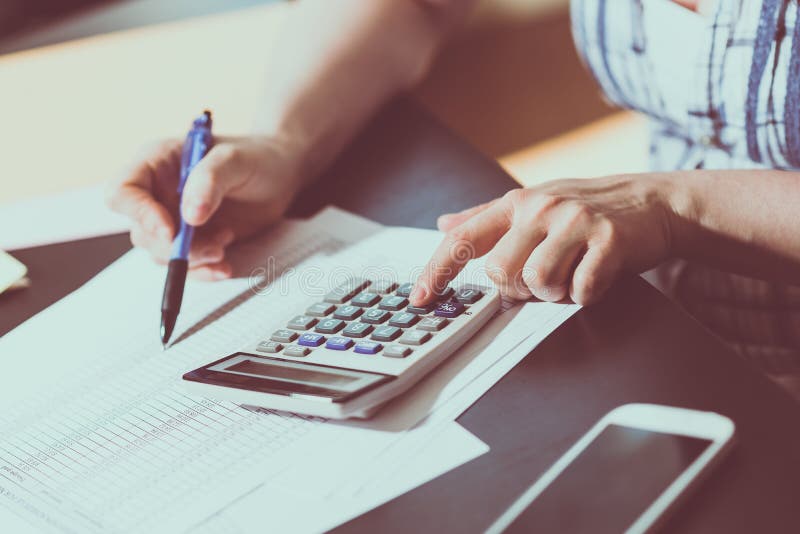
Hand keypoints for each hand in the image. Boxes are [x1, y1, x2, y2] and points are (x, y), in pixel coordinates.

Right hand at [107, 135, 304, 279]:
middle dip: (176, 246)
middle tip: (216, 242)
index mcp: (156, 163)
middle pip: (141, 232)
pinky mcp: (194, 242)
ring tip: (227, 238)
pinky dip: (204, 271)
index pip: (123, 192)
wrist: (281, 174)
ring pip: (162, 253)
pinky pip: (186, 267)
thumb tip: (189, 217)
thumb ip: (211, 180)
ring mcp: (174, 220)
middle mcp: (159, 193)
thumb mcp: (236, 159)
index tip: (171, 231)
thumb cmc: (257, 157)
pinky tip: (226, 266)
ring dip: (195, 257)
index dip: (139, 214)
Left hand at [410, 175, 676, 304]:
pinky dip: (586, 294)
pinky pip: (580, 291)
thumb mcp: (533, 204)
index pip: (463, 239)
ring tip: (570, 274)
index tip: (420, 299)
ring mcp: (576, 222)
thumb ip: (486, 218)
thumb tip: (443, 224)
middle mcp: (541, 208)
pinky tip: (596, 275)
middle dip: (518, 289)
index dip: (437, 271)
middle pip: (501, 272)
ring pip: (538, 283)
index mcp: (517, 204)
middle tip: (542, 279)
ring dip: (553, 293)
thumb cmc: (586, 208)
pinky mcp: (609, 240)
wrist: (653, 202)